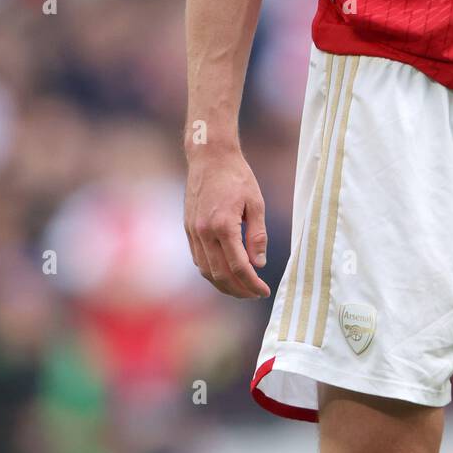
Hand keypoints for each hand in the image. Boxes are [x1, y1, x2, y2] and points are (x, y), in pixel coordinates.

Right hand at [184, 146, 269, 298]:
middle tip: (255, 294)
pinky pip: (198, 259)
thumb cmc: (237, 177)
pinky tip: (225, 273)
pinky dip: (211, 271)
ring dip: (223, 285)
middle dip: (239, 290)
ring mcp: (193, 232)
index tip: (264, 291)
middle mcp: (204, 232)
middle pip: (220, 274)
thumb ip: (257, 235)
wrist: (210, 158)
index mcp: (223, 225)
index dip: (252, 283)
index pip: (238, 266)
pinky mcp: (188, 229)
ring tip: (241, 289)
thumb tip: (259, 264)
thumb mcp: (256, 203)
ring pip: (206, 270)